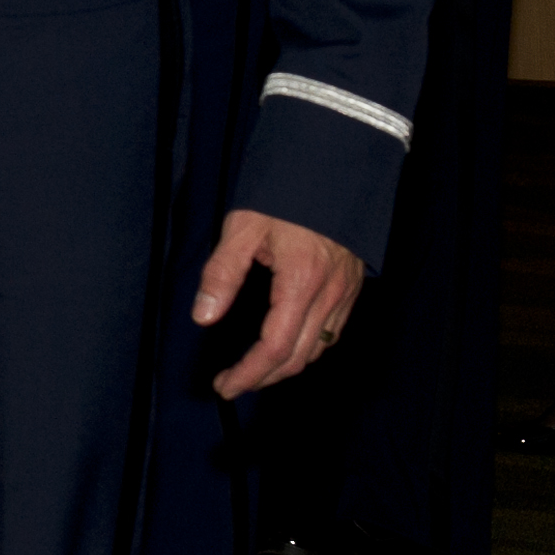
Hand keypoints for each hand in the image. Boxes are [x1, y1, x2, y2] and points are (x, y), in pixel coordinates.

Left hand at [195, 207, 364, 399]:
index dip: (249, 373)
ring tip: (254, 371)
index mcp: (301, 282)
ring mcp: (345, 292)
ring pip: (319, 348)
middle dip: (264, 377)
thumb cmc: (284, 194)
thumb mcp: (242, 228)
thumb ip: (222, 274)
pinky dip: (308, 347)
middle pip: (299, 356)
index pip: (275, 347)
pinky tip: (288, 346)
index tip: (225, 386)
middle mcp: (329, 294)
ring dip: (287, 366)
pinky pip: (333, 331)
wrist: (332, 168)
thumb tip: (203, 316)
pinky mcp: (352, 286)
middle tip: (232, 384)